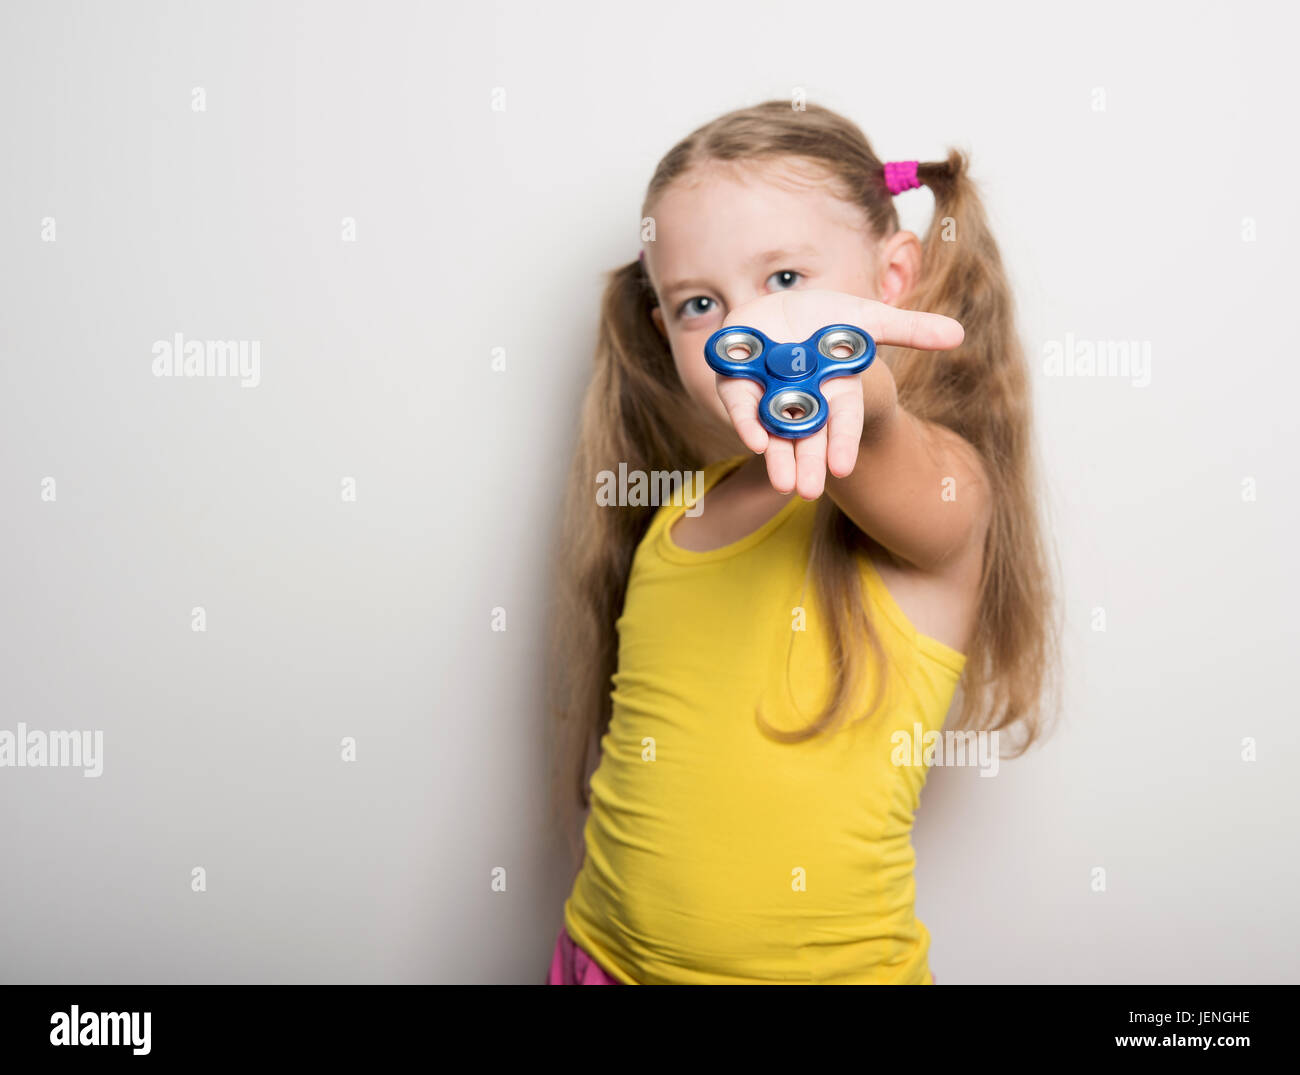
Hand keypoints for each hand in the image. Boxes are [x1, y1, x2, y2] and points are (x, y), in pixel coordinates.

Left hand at [713, 289, 963, 498]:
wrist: (777, 308)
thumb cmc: (826, 319)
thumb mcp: (867, 319)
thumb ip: (908, 329)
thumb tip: (958, 334)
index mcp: (834, 385)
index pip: (841, 417)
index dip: (842, 440)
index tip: (841, 468)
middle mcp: (803, 395)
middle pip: (808, 433)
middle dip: (808, 461)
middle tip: (807, 492)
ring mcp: (769, 391)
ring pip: (774, 429)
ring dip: (778, 455)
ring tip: (783, 485)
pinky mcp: (738, 381)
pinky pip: (740, 404)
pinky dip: (746, 420)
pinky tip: (754, 441)